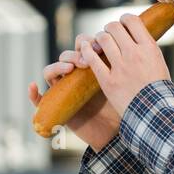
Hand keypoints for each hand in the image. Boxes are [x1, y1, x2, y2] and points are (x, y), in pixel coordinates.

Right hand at [28, 34, 122, 151]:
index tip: (100, 45)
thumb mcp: (125, 81)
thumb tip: (140, 40)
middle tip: (86, 62)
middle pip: (66, 55)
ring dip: (57, 66)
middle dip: (74, 54)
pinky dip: (33, 94)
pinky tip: (33, 87)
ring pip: (51, 71)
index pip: (82, 44)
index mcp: (91, 65)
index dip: (87, 41)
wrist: (117, 132)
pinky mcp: (57, 106)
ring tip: (68, 69)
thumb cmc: (123, 105)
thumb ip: (126, 64)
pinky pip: (40, 100)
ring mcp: (64, 89)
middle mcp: (75, 75)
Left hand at [77, 14, 171, 118]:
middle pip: (114, 27)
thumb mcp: (159, 62)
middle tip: (109, 33)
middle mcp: (134, 54)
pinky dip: (86, 50)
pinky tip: (85, 48)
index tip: (122, 24)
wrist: (155, 113)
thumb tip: (136, 34)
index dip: (124, 19)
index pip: (132, 21)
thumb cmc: (159, 89)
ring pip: (102, 39)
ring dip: (99, 38)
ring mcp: (120, 67)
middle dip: (109, 28)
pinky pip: (92, 59)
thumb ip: (146, 48)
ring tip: (100, 42)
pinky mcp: (108, 81)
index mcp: (149, 48)